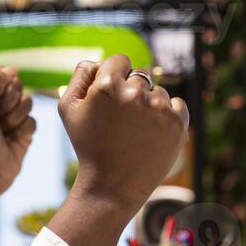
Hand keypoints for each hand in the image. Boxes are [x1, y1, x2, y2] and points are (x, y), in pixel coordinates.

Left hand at [0, 66, 35, 216]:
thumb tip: (12, 69)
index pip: (0, 73)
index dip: (0, 87)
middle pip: (17, 86)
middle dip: (9, 104)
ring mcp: (9, 114)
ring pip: (28, 102)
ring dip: (15, 119)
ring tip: (2, 132)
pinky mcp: (22, 128)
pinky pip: (34, 120)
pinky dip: (23, 131)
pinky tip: (11, 140)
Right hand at [59, 55, 188, 216]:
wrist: (113, 186)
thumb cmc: (88, 146)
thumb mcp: (68, 109)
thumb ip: (79, 76)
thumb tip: (99, 61)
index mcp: (107, 85)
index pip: (120, 60)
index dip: (115, 76)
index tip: (112, 95)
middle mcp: (134, 93)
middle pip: (139, 75)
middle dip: (131, 92)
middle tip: (121, 120)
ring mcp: (158, 108)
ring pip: (158, 91)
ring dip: (149, 104)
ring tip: (136, 130)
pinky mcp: (176, 123)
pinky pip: (177, 104)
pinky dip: (168, 114)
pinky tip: (153, 131)